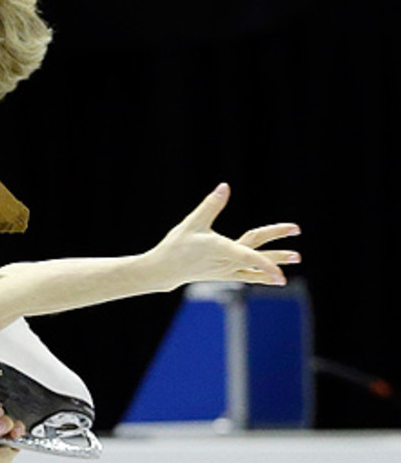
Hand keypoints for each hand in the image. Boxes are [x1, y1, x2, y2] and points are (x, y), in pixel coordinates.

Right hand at [147, 183, 300, 290]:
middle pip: (257, 258)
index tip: (282, 271)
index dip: (267, 263)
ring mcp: (227, 270)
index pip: (249, 257)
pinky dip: (262, 274)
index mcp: (221, 249)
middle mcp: (227, 262)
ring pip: (256, 268)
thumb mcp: (192, 222)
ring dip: (276, 263)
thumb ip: (211, 205)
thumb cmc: (177, 245)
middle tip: (297, 255)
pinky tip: (275, 275)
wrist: (165, 270)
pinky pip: (249, 275)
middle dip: (279, 256)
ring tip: (296, 257)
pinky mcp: (224, 274)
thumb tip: (225, 186)